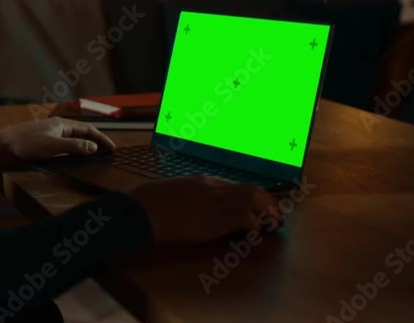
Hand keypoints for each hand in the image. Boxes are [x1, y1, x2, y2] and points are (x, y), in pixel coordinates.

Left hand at [0, 118, 115, 169]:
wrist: (0, 147)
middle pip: (82, 133)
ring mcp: (49, 135)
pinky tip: (74, 158)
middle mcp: (57, 127)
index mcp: (61, 124)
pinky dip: (74, 151)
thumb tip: (93, 147)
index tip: (113, 149)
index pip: (88, 130)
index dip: (102, 139)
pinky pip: (64, 145)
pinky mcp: (42, 144)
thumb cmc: (24, 144)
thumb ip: (74, 146)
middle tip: (108, 153)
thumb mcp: (53, 146)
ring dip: (85, 146)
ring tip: (96, 156)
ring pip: (73, 139)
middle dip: (96, 142)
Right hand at [131, 175, 277, 244]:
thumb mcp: (169, 192)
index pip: (235, 186)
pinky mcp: (213, 221)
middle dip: (268, 202)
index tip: (257, 207)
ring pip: (253, 199)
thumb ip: (186, 195)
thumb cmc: (145, 203)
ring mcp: (214, 202)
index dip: (250, 198)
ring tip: (273, 224)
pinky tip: (254, 233)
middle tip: (276, 215)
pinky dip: (254, 226)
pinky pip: (243, 218)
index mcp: (201, 180)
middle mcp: (212, 187)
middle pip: (251, 189)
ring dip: (267, 212)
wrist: (138, 211)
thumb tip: (189, 204)